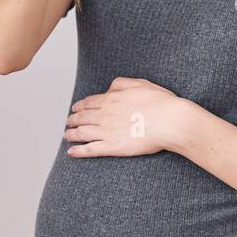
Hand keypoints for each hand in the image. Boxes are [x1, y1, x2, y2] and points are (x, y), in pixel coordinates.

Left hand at [65, 77, 189, 156]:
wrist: (169, 121)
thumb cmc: (160, 103)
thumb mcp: (140, 84)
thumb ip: (121, 83)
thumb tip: (109, 87)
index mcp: (112, 99)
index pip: (89, 102)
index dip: (79, 106)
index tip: (75, 109)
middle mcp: (105, 115)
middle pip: (82, 117)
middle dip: (72, 120)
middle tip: (68, 122)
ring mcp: (107, 131)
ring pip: (82, 133)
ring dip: (71, 134)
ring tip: (67, 136)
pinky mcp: (112, 147)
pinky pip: (90, 150)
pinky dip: (78, 151)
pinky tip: (71, 152)